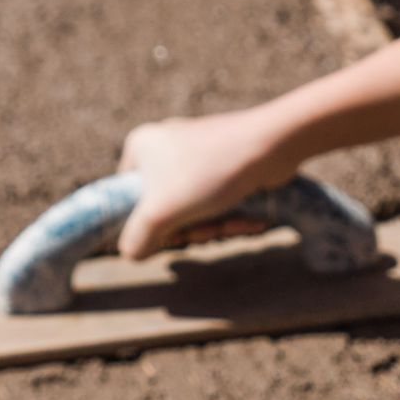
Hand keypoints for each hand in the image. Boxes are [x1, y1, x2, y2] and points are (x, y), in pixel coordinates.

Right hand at [115, 108, 297, 259]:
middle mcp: (164, 146)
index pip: (127, 200)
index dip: (148, 225)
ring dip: (213, 227)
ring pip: (193, 210)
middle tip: (208, 230)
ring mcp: (196, 155)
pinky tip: (248, 221)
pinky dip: (229, 215)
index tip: (171, 232)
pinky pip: (215, 201)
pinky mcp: (224, 165)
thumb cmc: (209, 174)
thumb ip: (135, 239)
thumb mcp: (160, 213)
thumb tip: (131, 253)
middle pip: (164, 210)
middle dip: (190, 229)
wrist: (272, 146)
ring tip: (231, 223)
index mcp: (140, 147)